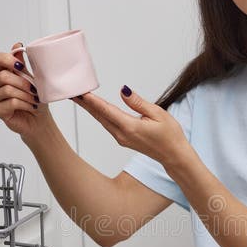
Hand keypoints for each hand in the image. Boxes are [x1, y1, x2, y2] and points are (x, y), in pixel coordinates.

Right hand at [0, 43, 49, 138]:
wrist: (38, 119)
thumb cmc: (34, 98)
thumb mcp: (31, 78)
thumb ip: (22, 64)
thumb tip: (17, 45)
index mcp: (1, 72)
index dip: (8, 60)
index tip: (21, 66)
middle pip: (3, 76)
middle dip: (22, 82)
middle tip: (34, 89)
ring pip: (7, 90)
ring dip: (25, 94)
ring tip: (34, 99)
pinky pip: (11, 103)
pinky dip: (25, 104)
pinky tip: (31, 106)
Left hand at [73, 86, 189, 169]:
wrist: (174, 155)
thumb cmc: (170, 135)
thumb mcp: (158, 114)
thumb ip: (138, 102)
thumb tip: (123, 91)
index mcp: (130, 127)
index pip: (106, 110)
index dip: (92, 100)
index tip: (80, 92)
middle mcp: (122, 134)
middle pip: (99, 116)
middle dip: (85, 104)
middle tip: (72, 92)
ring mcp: (121, 139)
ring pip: (102, 120)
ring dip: (90, 109)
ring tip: (80, 98)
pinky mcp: (123, 139)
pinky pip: (108, 125)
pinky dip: (99, 115)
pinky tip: (95, 108)